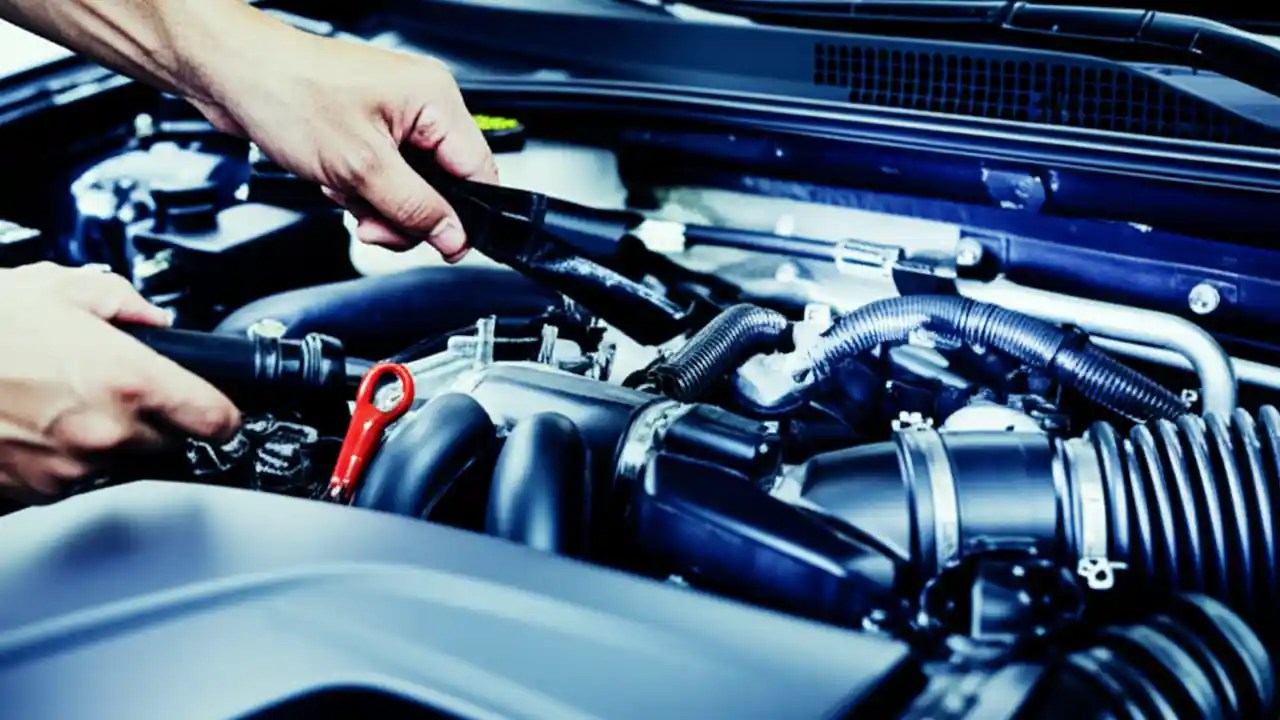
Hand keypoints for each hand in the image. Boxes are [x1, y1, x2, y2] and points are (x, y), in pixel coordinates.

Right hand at [0, 263, 239, 502]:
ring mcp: (71, 469)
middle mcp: (108, 433)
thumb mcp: (60, 289)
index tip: (218, 407)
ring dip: (110, 440)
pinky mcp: (35, 492)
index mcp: (130, 382)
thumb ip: (123, 304)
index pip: (217, 419)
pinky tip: (37, 425)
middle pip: (172, 444)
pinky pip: (73, 480)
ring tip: (64, 401)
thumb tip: (151, 319)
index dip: (221, 411)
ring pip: (122, 463)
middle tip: (118, 391)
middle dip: (156, 420)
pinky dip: (65, 458)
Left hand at [190, 26, 497, 261]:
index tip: (444, 244)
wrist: (233, 77)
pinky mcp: (369, 131)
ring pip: (412, 190)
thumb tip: (453, 237)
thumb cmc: (287, 94)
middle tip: (373, 219)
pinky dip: (360, 192)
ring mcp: (394, 119)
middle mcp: (421, 106)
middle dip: (406, 214)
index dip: (463, 216)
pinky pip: (385, 180)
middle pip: (445, 188)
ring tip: (344, 191)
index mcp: (435, 101)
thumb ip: (415, 208)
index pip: (479, 172)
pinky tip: (335, 181)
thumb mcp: (360, 168)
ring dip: (378, 206)